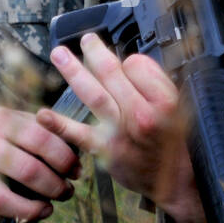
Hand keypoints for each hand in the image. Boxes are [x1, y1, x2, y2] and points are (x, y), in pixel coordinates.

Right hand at [0, 102, 80, 222]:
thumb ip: (42, 132)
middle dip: (55, 187)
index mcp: (5, 124)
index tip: (76, 171)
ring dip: (30, 211)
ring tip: (46, 210)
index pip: (43, 141)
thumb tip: (77, 157)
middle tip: (66, 191)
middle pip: (28, 172)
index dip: (65, 159)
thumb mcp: (13, 117)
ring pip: (1, 200)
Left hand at [38, 32, 206, 222]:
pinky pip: (79, 134)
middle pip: (113, 74)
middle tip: (84, 40)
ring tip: (58, 55)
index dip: (128, 61)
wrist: (177, 182)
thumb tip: (128, 63)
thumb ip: (156, 83)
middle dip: (94, 52)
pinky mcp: (106, 150)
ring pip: (94, 95)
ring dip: (74, 72)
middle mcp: (142, 114)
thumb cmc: (177, 143)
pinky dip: (60, 125)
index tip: (125, 65)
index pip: (137, 65)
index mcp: (163, 100)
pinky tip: (43, 114)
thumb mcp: (180, 107)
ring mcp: (121, 132)